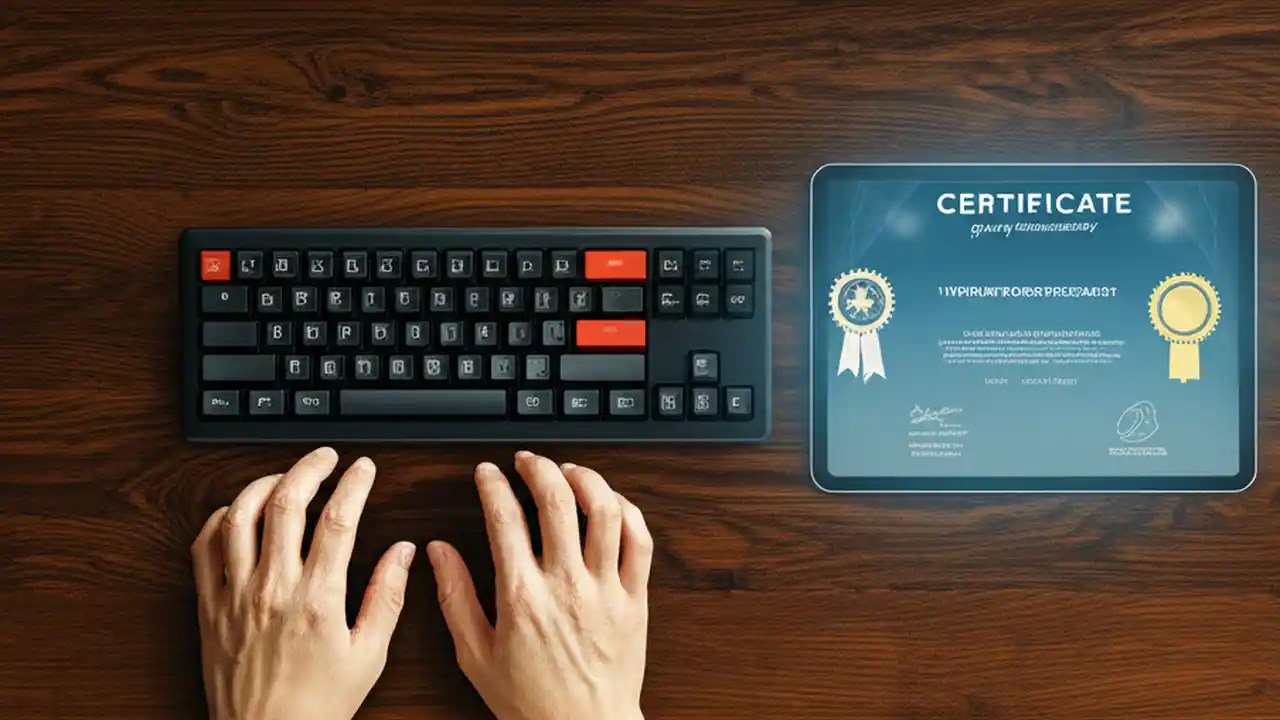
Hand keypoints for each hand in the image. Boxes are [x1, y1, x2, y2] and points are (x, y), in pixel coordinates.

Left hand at [190, 448, 414, 719]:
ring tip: (282, 476)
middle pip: (286, 503)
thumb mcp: (369, 655)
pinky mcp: (209, 608)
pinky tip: (237, 513)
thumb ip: (388, 597)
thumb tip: (404, 553)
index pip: (338, 519)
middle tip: (325, 457)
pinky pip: (204, 548)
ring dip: (262, 485)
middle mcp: (273, 589)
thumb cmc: (316, 706)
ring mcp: (235, 595)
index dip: (354, 484)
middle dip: (309, 467)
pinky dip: (219, 520)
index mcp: (317, 599)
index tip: (363, 469)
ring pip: (240, 516)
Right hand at [427, 451, 653, 719]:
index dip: (492, 484)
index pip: (504, 517)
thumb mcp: (476, 655)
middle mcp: (566, 585)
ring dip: (586, 480)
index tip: (486, 473)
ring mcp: (606, 589)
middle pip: (557, 501)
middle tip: (527, 461)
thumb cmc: (532, 701)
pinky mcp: (636, 599)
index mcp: (522, 596)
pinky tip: (611, 503)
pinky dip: (628, 511)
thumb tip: (438, 551)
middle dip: (538, 468)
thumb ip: (455, 597)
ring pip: (604, 512)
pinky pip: (640, 541)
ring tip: (570, 471)